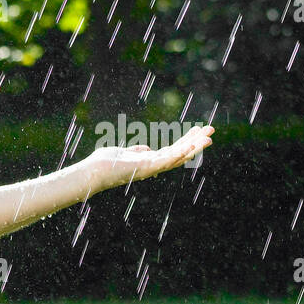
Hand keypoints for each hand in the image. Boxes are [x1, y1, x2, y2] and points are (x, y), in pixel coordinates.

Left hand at [87, 123, 213, 188]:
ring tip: (209, 136)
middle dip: (196, 142)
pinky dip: (181, 154)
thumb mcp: (123, 153)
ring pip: (177, 157)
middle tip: (211, 131)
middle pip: (179, 153)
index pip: (172, 150)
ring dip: (195, 147)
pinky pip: (167, 160)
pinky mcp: (146, 168)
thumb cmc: (103, 164)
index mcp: (148, 161)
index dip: (186, 141)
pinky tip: (192, 147)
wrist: (91, 172)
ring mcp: (150, 168)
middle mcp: (152, 166)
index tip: (198, 131)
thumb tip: (147, 149)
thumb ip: (137, 151)